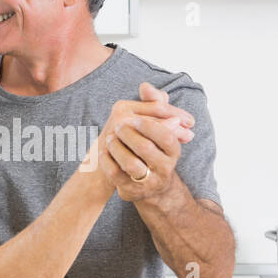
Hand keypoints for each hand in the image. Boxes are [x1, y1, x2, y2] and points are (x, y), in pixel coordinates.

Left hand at [95, 83, 191, 201]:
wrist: (149, 184)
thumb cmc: (153, 148)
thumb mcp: (158, 127)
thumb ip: (153, 104)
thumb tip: (145, 86)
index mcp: (174, 151)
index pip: (166, 136)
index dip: (148, 125)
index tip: (132, 117)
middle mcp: (165, 168)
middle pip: (146, 149)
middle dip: (129, 134)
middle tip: (117, 125)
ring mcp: (149, 182)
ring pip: (132, 164)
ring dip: (118, 148)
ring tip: (109, 138)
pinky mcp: (131, 190)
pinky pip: (116, 175)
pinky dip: (107, 162)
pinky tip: (103, 152)